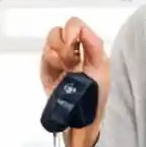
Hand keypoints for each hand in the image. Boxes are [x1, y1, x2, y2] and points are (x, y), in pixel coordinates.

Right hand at [40, 17, 109, 146]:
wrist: (82, 121)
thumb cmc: (96, 97)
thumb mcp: (102, 69)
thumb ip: (94, 45)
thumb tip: (82, 29)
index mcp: (89, 47)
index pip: (75, 25)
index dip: (72, 31)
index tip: (75, 44)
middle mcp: (73, 51)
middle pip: (58, 31)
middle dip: (64, 45)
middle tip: (71, 62)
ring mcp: (58, 61)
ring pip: (49, 43)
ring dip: (57, 54)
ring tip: (65, 69)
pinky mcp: (47, 71)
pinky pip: (43, 58)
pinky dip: (50, 63)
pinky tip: (58, 75)